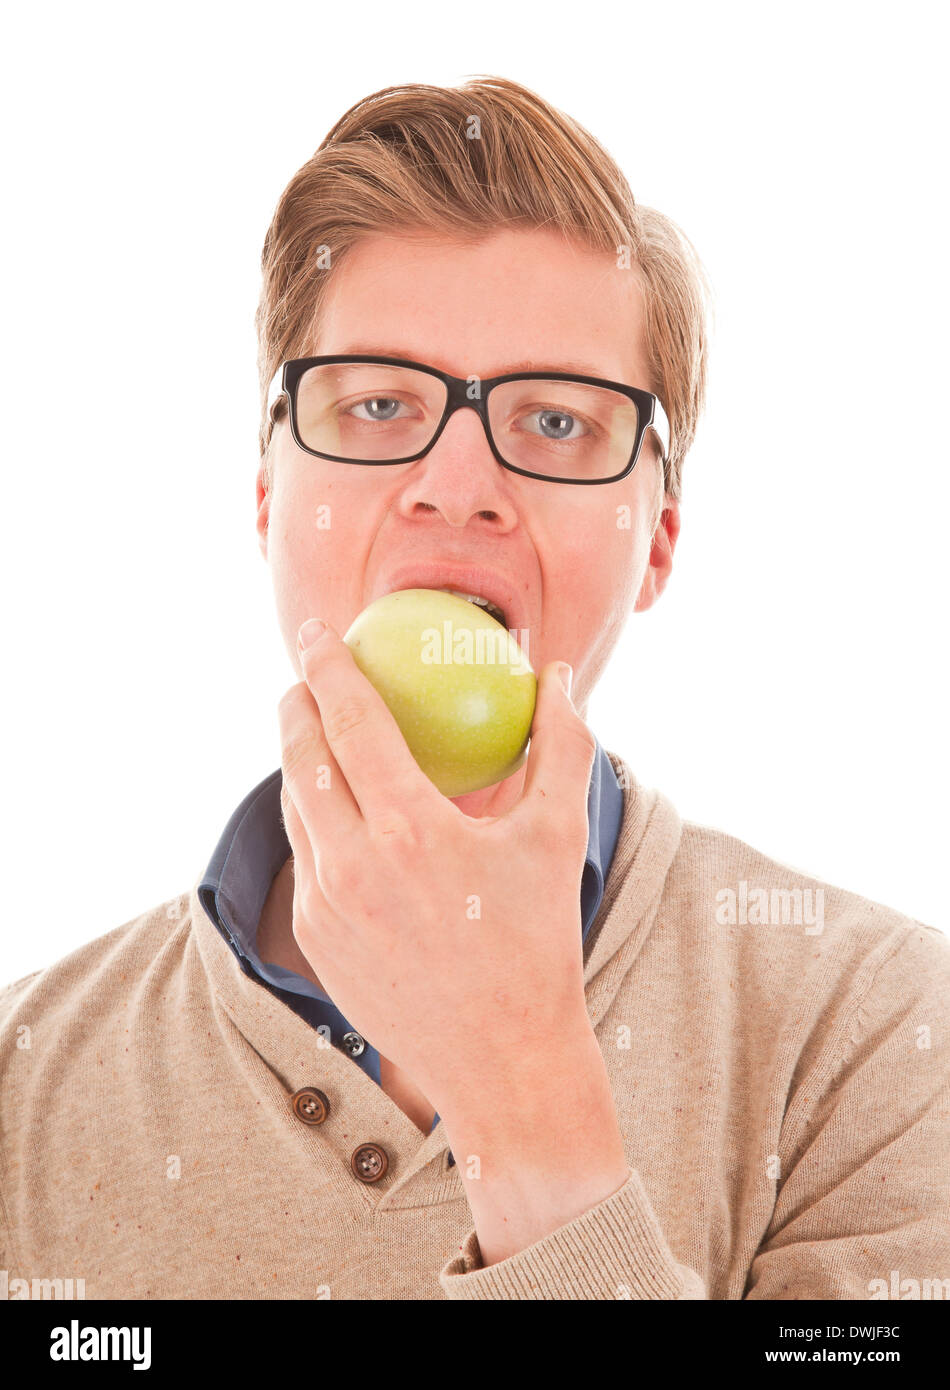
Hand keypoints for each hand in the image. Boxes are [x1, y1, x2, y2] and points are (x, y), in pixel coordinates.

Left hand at [277, 618, 597, 1118]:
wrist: (501, 1058)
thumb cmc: (539, 941)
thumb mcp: (558, 835)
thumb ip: (560, 744)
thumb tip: (558, 675)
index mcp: (410, 829)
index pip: (350, 721)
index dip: (328, 667)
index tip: (318, 631)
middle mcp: (352, 864)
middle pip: (299, 757)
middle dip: (294, 705)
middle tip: (306, 677)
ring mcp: (325, 906)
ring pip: (294, 809)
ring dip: (297, 761)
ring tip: (316, 736)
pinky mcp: (314, 940)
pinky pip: (305, 858)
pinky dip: (313, 821)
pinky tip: (337, 812)